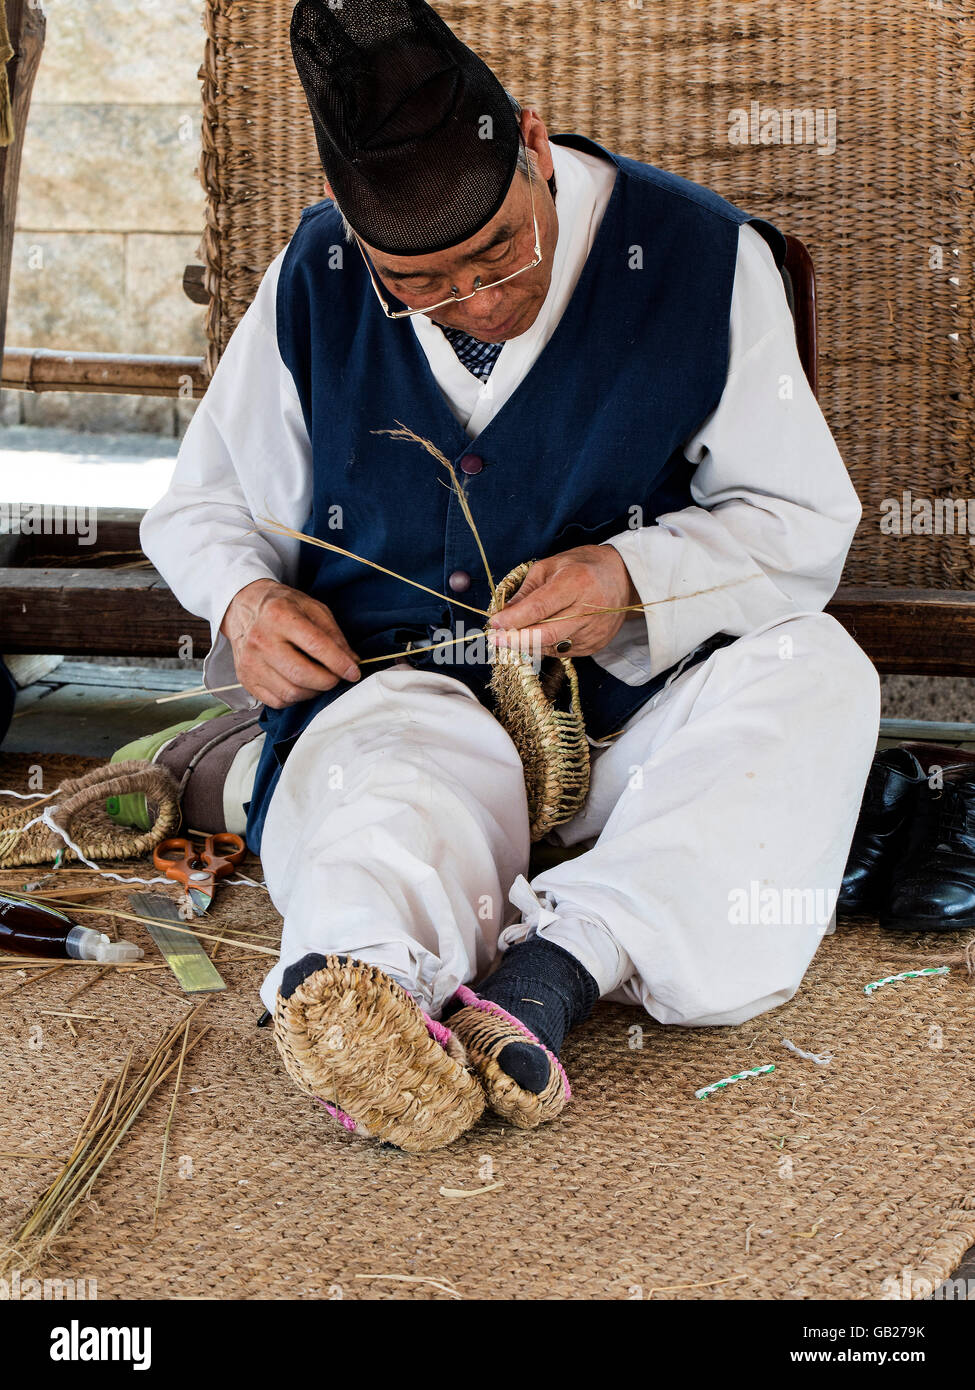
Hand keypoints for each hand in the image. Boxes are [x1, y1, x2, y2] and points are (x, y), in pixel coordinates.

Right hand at [220, 579, 359, 708]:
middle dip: (328, 681)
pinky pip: (277, 701)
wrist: (244, 607)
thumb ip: (334, 635)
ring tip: (319, 679)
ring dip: (313, 691)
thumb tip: (351, 662)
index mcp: (279, 616)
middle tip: (336, 676)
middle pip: (302, 675)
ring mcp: (250, 662)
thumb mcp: (312, 608)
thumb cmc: (282, 606)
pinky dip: (295, 698)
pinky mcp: (246, 679)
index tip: (353, 672)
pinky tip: (300, 684)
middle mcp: (261, 640)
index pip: (316, 646)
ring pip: (291, 693)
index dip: (339, 663)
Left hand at [486, 544, 640, 657]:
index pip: (539, 608)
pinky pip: (562, 651)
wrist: (623, 577)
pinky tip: (542, 633)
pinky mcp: (596, 645)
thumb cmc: (582, 566)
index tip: (494, 623)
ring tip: (515, 635)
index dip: (514, 619)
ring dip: (528, 644)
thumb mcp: (551, 566)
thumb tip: (504, 615)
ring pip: (552, 647)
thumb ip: (526, 591)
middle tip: (495, 639)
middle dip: (516, 639)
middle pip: (545, 635)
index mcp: (576, 583)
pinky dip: (546, 645)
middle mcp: (589, 610)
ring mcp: (594, 631)